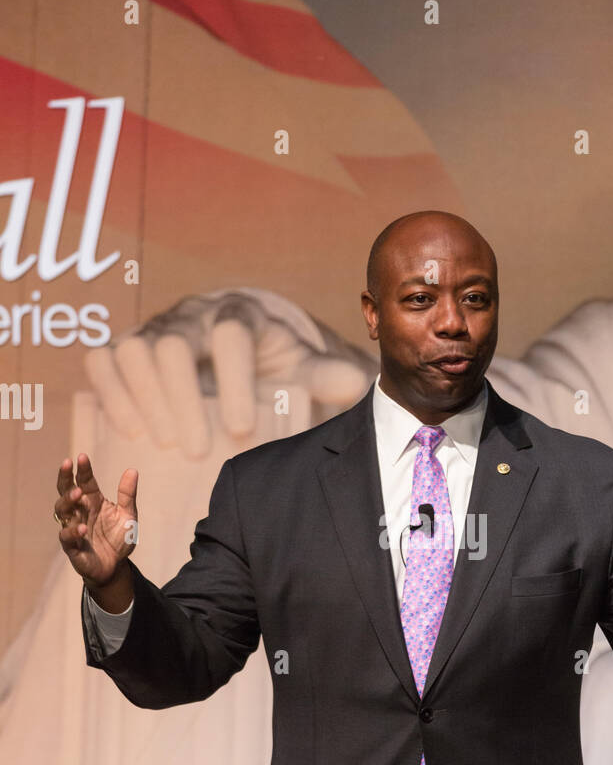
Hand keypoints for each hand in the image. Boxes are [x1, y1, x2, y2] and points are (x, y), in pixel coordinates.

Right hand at [54, 454, 138, 587]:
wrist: (115, 566)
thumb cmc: (118, 538)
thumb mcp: (128, 515)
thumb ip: (128, 495)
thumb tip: (132, 470)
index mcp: (93, 501)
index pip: (84, 481)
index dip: (82, 469)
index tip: (82, 457)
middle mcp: (80, 511)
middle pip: (66, 491)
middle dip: (65, 477)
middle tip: (67, 464)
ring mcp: (73, 527)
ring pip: (62, 510)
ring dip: (68, 500)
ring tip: (78, 493)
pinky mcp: (72, 546)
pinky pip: (67, 537)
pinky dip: (73, 532)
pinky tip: (83, 528)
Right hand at [82, 289, 375, 458]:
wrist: (234, 351)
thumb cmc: (272, 365)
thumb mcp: (301, 370)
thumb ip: (326, 377)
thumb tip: (358, 382)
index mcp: (240, 314)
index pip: (231, 334)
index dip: (234, 379)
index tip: (243, 428)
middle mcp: (190, 316)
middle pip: (174, 343)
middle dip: (183, 398)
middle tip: (198, 450)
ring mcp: (153, 330)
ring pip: (133, 349)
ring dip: (144, 398)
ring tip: (164, 444)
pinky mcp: (123, 349)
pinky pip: (103, 360)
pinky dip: (110, 391)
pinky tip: (129, 430)